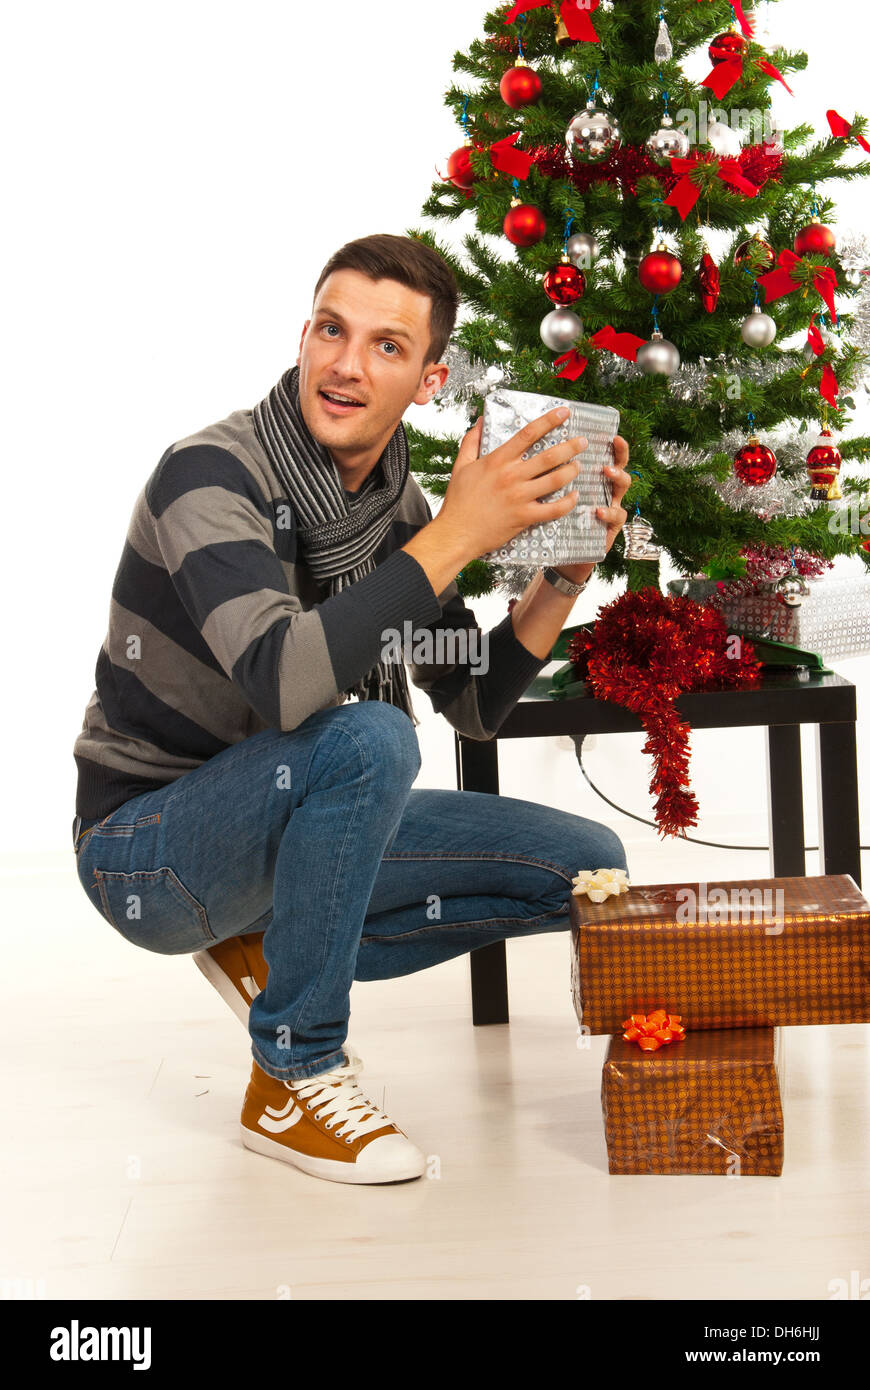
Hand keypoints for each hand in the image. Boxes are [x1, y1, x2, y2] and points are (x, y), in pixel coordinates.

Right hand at [438, 407, 590, 557]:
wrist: (456, 532)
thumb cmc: (458, 501)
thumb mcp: (461, 466)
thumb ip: (471, 441)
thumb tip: (480, 421)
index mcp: (498, 460)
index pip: (528, 434)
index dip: (549, 420)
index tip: (564, 413)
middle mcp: (512, 476)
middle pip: (549, 456)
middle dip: (571, 446)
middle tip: (583, 441)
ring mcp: (520, 497)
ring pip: (556, 480)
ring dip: (572, 471)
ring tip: (579, 466)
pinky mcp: (524, 517)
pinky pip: (554, 509)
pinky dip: (568, 502)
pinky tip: (574, 496)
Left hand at [554, 435, 630, 584]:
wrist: (562, 558)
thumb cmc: (557, 523)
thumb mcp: (553, 497)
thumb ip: (549, 477)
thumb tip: (535, 451)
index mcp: (591, 479)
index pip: (602, 455)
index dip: (605, 442)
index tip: (606, 429)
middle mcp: (604, 489)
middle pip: (618, 466)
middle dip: (619, 454)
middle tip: (613, 443)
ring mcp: (610, 506)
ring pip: (622, 488)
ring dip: (617, 478)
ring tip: (606, 472)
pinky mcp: (611, 528)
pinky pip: (616, 517)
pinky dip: (609, 512)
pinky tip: (598, 510)